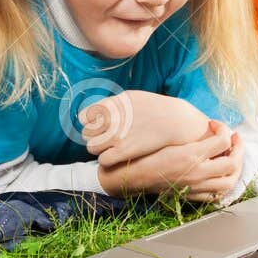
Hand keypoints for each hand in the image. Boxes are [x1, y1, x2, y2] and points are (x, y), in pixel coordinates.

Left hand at [80, 91, 210, 165]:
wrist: (174, 120)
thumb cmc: (154, 107)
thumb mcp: (130, 97)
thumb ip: (111, 103)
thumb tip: (96, 111)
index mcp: (110, 105)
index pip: (84, 117)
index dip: (89, 123)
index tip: (97, 127)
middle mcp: (110, 120)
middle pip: (85, 134)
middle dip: (94, 137)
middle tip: (106, 139)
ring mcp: (116, 136)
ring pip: (91, 148)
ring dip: (99, 149)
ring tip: (111, 148)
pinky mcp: (124, 151)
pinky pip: (103, 160)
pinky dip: (108, 160)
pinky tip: (117, 156)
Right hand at [96, 119, 242, 201]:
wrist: (130, 177)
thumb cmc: (145, 154)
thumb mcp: (167, 139)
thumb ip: (189, 135)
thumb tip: (207, 127)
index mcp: (191, 155)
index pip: (222, 140)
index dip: (224, 129)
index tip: (215, 124)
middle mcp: (197, 173)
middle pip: (232, 163)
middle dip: (239, 149)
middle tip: (235, 139)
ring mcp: (195, 187)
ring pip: (229, 182)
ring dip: (236, 168)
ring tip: (233, 156)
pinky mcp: (191, 196)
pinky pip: (216, 195)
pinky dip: (224, 184)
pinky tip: (222, 174)